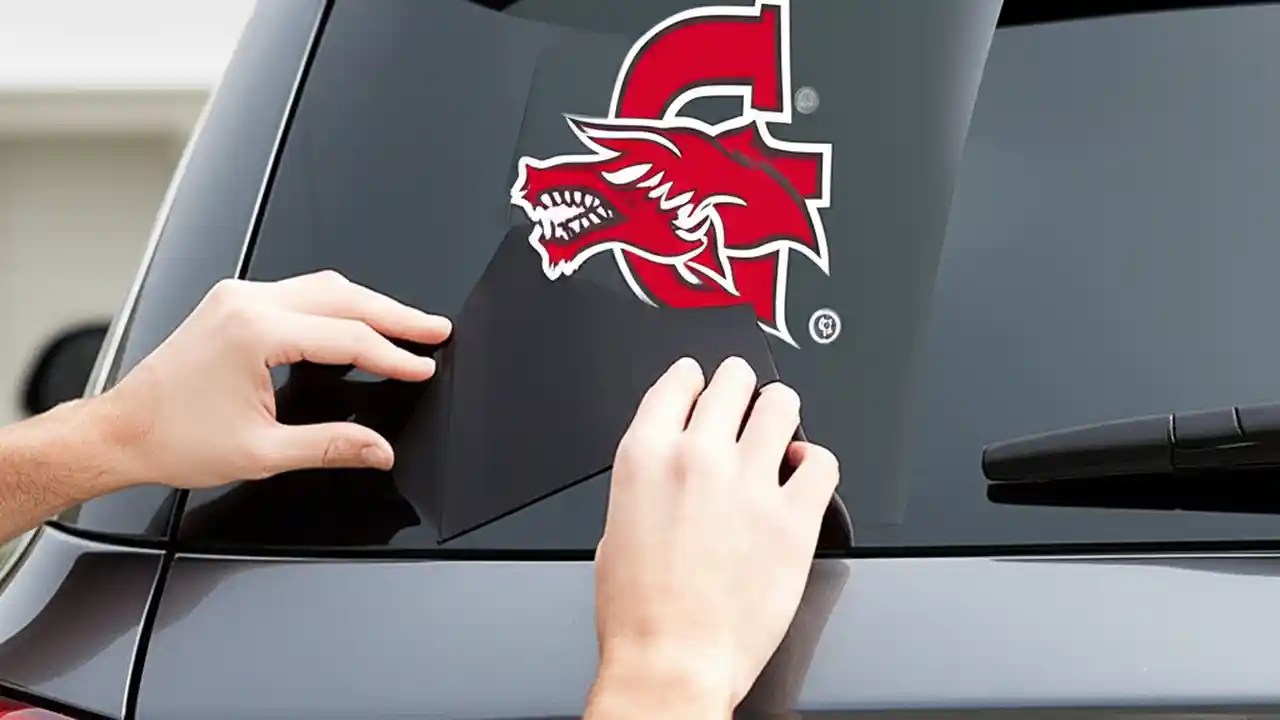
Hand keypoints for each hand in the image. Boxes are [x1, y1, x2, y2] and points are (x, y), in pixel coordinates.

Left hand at [97, 270, 450, 489]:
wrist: (121, 431)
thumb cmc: (173, 439)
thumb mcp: (262, 452)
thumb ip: (330, 446)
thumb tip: (377, 448)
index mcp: (254, 333)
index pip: (346, 337)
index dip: (392, 354)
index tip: (423, 366)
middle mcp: (246, 303)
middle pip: (342, 297)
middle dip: (395, 314)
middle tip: (434, 330)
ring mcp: (237, 298)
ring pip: (322, 287)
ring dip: (368, 305)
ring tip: (406, 324)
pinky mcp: (232, 304)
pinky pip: (298, 292)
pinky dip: (336, 306)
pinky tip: (356, 322)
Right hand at [587, 357, 839, 718]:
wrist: (671, 662)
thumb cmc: (638, 613)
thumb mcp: (614, 528)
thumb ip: (649, 482)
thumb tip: (672, 469)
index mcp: (646, 456)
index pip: (678, 382)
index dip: (693, 378)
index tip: (700, 382)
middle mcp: (699, 457)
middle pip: (732, 382)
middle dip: (738, 385)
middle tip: (744, 395)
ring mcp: (751, 484)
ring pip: (782, 406)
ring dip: (779, 411)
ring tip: (779, 425)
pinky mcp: (795, 519)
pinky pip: (822, 463)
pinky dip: (815, 461)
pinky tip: (804, 471)